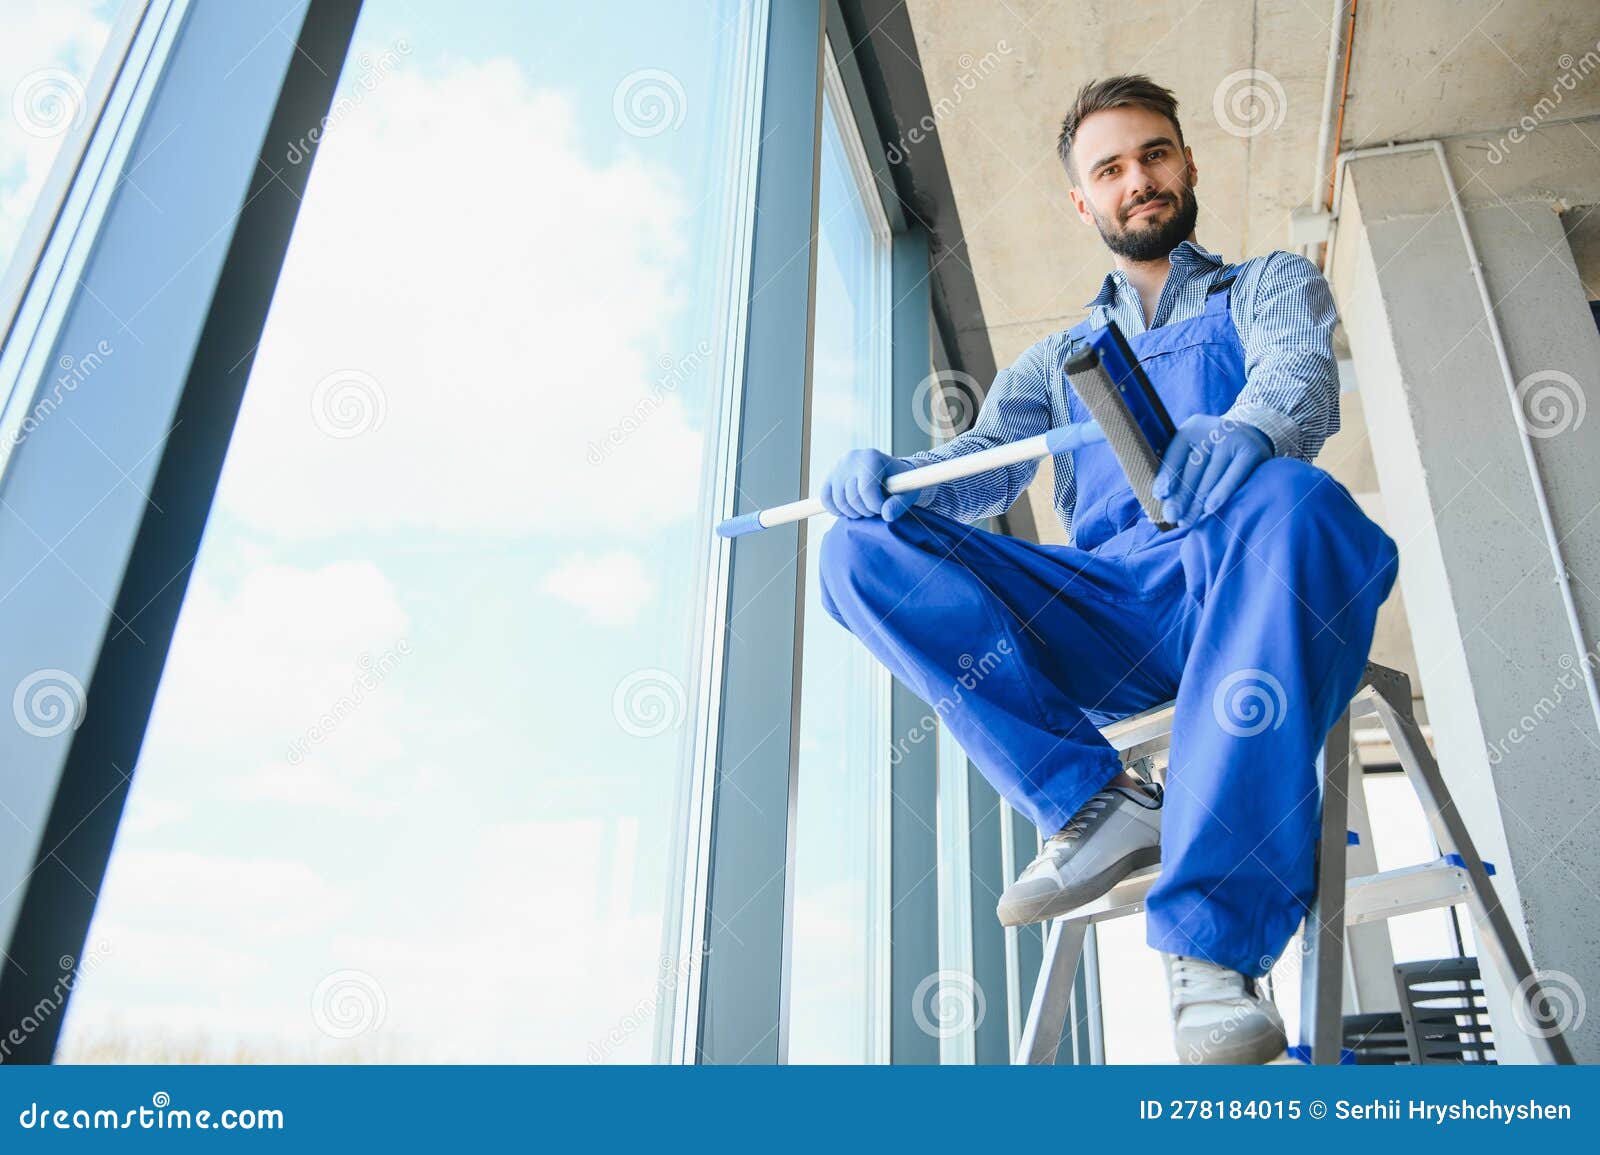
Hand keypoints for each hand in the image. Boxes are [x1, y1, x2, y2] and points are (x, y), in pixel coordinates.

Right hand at [820, 448, 922, 520]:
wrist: (886, 470)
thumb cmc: (899, 483)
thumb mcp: (906, 492)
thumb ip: (899, 504)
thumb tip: (886, 515)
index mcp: (871, 457)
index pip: (866, 489)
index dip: (875, 506)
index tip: (883, 508)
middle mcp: (851, 458)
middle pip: (852, 497)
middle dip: (865, 510)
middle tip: (875, 509)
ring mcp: (838, 466)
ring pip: (839, 501)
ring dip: (852, 513)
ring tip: (864, 510)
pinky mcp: (829, 476)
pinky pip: (826, 499)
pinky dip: (835, 509)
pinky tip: (848, 510)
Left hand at [1153, 415, 1272, 523]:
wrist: (1254, 437)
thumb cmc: (1216, 451)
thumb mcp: (1196, 449)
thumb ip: (1179, 467)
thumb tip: (1161, 497)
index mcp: (1193, 427)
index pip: (1175, 454)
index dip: (1167, 475)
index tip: (1159, 496)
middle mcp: (1213, 430)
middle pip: (1193, 468)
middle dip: (1180, 495)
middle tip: (1171, 517)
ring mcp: (1234, 439)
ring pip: (1211, 476)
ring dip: (1197, 502)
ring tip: (1186, 521)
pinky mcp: (1251, 451)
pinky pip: (1233, 477)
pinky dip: (1221, 494)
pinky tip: (1209, 509)